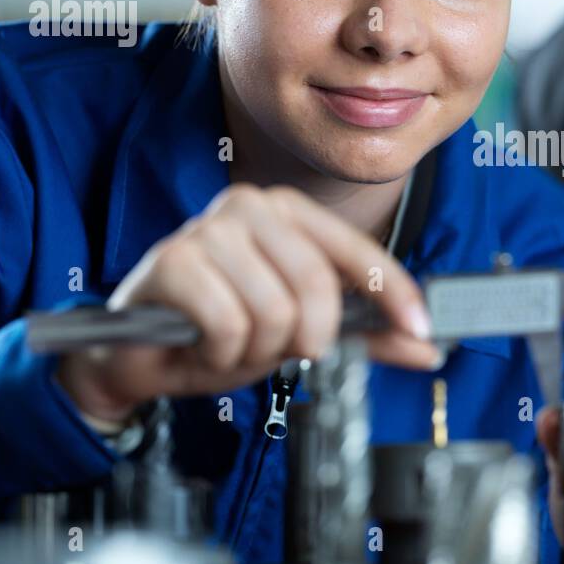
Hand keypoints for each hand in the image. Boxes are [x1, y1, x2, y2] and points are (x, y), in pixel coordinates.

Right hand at [55, 183, 438, 423]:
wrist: (137, 356)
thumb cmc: (218, 332)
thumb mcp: (301, 334)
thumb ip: (364, 336)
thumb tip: (425, 346)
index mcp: (288, 213)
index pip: (357, 251)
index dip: (393, 291)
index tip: (421, 327)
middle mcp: (250, 208)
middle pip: (318, 286)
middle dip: (306, 337)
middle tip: (278, 348)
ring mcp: (207, 229)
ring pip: (275, 311)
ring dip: (257, 349)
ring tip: (231, 344)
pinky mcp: (173, 261)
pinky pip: (230, 324)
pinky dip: (222, 352)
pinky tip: (202, 343)